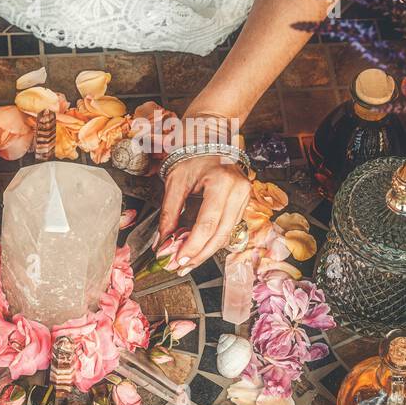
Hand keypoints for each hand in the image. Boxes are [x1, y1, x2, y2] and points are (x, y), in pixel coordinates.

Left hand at [158, 157, 251, 274]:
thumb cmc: (191, 154)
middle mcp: (238, 191)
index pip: (207, 224)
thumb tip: (161, 242)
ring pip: (226, 235)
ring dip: (205, 250)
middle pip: (220, 235)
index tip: (177, 261)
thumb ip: (168, 214)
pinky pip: (228, 227)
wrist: (210, 137)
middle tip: (180, 267)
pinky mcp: (243, 203)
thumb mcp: (175, 182)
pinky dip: (212, 239)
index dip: (192, 247)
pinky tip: (197, 246)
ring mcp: (244, 197)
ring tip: (186, 261)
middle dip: (199, 255)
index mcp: (222, 183)